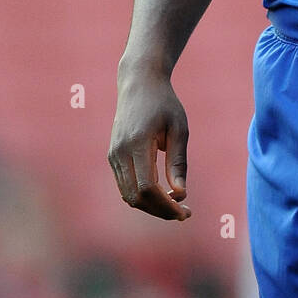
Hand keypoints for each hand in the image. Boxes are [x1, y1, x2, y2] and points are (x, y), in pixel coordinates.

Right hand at [108, 68, 190, 220]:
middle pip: (135, 197)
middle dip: (160, 210)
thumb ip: (178, 162)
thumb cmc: (164, 103)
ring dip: (152, 206)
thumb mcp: (179, 128)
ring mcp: (113, 155)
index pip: (147, 187)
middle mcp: (120, 151)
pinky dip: (143, 196)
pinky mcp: (113, 156)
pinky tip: (163, 195)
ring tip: (177, 207)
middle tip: (185, 214)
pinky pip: (125, 186)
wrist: (138, 82)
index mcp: (138, 142)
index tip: (185, 211)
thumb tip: (181, 194)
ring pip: (128, 195)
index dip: (165, 205)